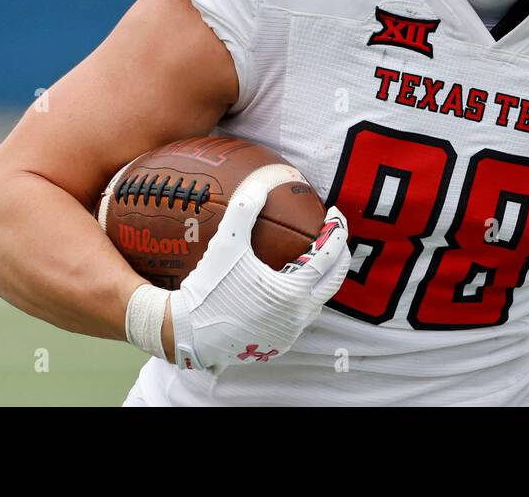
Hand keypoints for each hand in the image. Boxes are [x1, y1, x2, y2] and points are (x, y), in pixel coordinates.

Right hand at [166, 170, 350, 372]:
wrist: (189, 334)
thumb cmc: (209, 288)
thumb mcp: (226, 245)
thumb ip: (244, 211)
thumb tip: (260, 184)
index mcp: (293, 290)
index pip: (329, 255)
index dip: (337, 230)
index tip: (334, 213)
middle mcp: (298, 314)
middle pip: (334, 280)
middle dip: (340, 255)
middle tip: (334, 234)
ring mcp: (290, 332)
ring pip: (319, 300)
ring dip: (321, 279)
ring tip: (315, 259)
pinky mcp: (279, 344)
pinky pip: (301, 317)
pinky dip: (303, 299)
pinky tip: (292, 286)